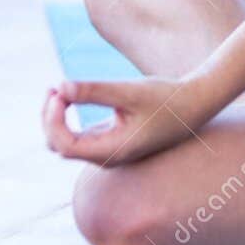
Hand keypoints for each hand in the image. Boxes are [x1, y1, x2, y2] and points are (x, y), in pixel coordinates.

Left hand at [42, 74, 201, 164]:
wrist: (194, 104)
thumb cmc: (165, 98)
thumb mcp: (129, 91)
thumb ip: (94, 91)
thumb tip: (60, 87)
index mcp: (112, 151)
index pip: (65, 145)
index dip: (53, 119)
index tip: (58, 91)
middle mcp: (107, 157)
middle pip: (59, 147)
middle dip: (50, 118)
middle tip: (54, 87)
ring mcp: (109, 150)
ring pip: (66, 142)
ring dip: (56, 118)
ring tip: (57, 89)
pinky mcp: (111, 139)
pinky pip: (78, 136)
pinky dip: (68, 117)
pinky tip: (69, 95)